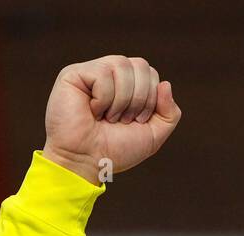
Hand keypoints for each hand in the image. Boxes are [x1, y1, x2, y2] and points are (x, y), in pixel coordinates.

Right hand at [42, 55, 181, 185]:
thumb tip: (166, 84)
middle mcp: (111, 73)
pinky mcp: (74, 73)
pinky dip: (103, 99)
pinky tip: (92, 112)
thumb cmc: (116, 150)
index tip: (138, 121)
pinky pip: (102, 73)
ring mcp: (92, 71)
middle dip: (139, 98)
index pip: (151, 73)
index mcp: (128, 84)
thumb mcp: (153, 135)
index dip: (152, 98)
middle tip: (123, 120)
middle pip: (141, 65)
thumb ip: (169, 113)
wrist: (87, 162)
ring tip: (108, 118)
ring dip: (121, 100)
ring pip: (122, 65)